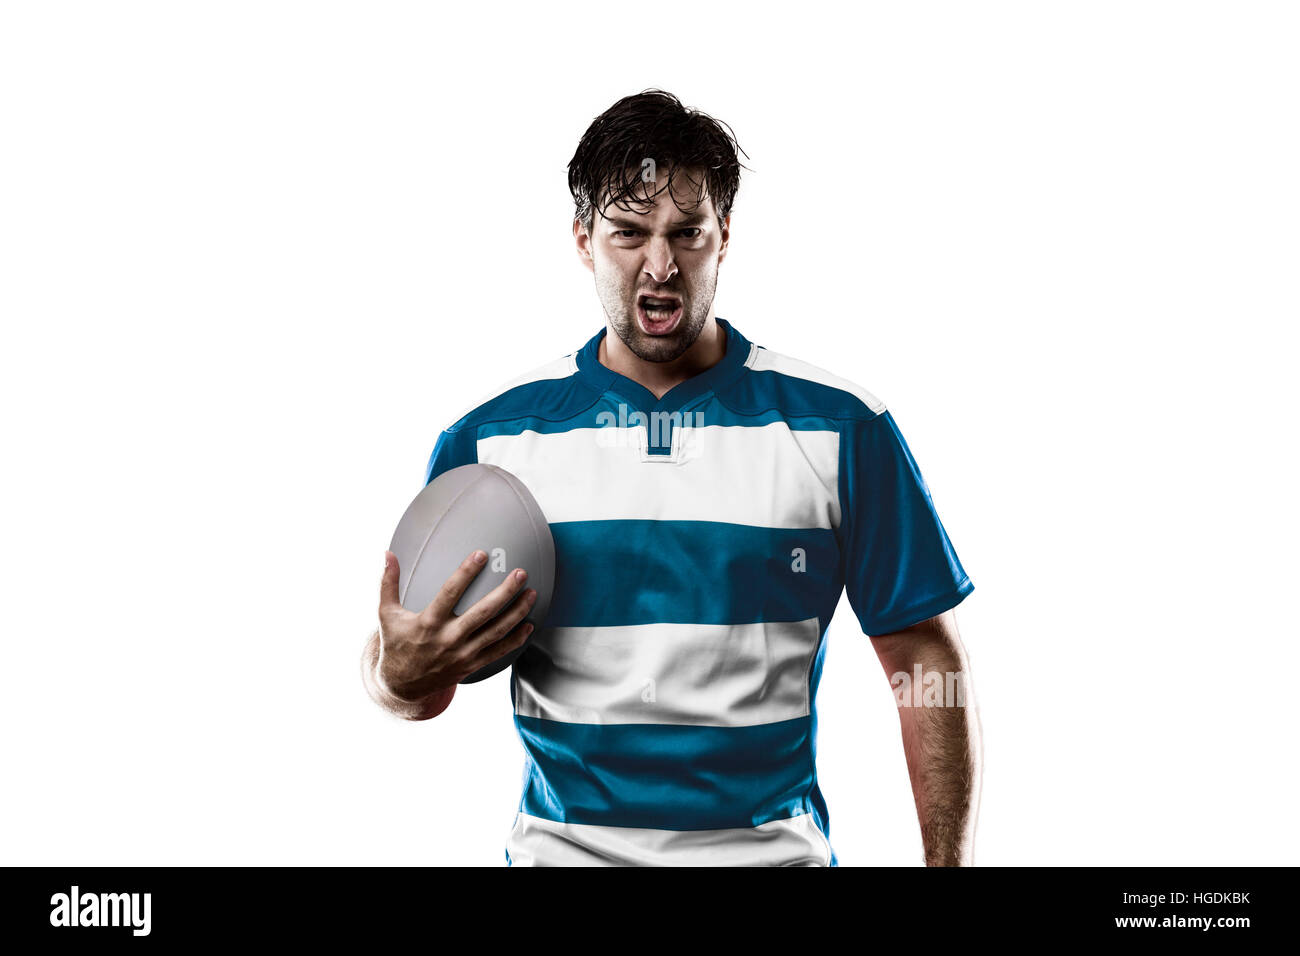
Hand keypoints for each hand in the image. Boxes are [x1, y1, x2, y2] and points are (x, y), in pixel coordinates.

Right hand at [376, 549, 536, 699]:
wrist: (402, 685)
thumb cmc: (396, 644)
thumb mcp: (387, 614)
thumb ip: (388, 583)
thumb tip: (387, 554)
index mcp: (428, 622)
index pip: (450, 593)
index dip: (466, 572)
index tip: (481, 554)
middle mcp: (448, 638)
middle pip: (482, 613)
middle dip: (504, 592)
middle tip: (521, 573)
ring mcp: (462, 654)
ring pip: (496, 632)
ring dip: (517, 612)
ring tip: (531, 593)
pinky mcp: (471, 665)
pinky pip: (498, 652)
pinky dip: (516, 639)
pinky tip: (530, 624)